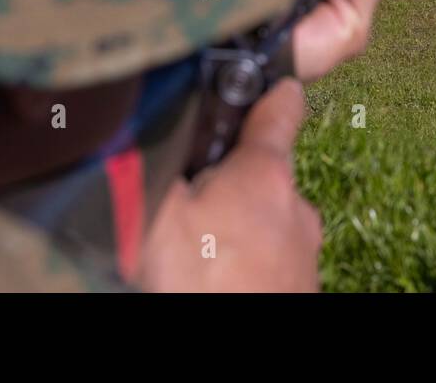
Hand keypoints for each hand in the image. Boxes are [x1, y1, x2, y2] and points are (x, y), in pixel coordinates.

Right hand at [137, 80, 321, 291]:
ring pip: (266, 225)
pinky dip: (242, 266)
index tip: (273, 81)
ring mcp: (304, 260)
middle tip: (183, 195)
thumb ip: (149, 158)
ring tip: (190, 251)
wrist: (231, 369)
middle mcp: (297, 212)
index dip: (270, 93)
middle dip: (228, 180)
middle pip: (263, 177)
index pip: (279, 110)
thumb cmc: (193, 288)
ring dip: (234, 229)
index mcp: (266, 176)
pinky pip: (268, 265)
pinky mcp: (300, 296)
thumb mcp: (153, 212)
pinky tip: (210, 281)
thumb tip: (131, 118)